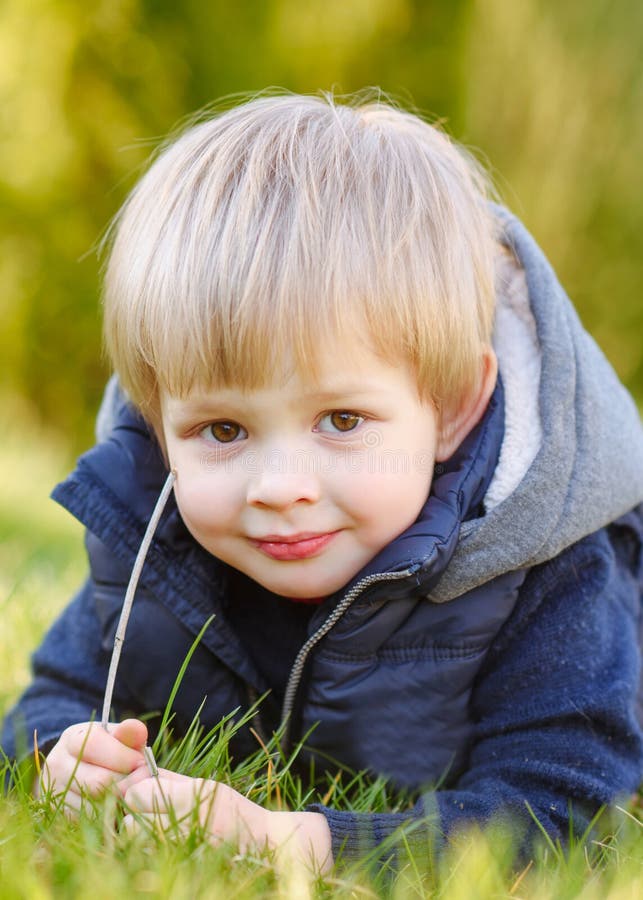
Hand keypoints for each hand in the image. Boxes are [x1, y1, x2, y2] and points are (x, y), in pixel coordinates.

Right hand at [38, 718, 148, 812]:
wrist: (79, 769)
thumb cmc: (106, 749)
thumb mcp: (116, 736)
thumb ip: (129, 733)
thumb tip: (139, 730)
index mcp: (73, 738)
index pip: (94, 745)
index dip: (122, 755)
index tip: (141, 762)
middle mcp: (57, 763)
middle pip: (97, 781)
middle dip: (126, 782)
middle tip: (141, 781)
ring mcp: (55, 790)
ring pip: (95, 805)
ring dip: (120, 801)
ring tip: (132, 793)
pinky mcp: (59, 814)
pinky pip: (90, 820)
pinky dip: (109, 815)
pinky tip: (119, 805)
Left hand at [121, 770, 332, 872]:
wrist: (263, 846)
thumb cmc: (232, 812)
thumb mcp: (205, 786)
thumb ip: (170, 779)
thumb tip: (137, 770)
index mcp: (189, 798)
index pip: (136, 795)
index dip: (137, 793)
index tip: (145, 794)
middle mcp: (182, 826)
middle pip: (130, 821)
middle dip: (136, 816)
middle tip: (152, 815)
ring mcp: (179, 854)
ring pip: (136, 844)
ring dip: (141, 837)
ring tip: (159, 832)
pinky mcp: (179, 869)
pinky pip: (148, 860)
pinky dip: (151, 853)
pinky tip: (167, 848)